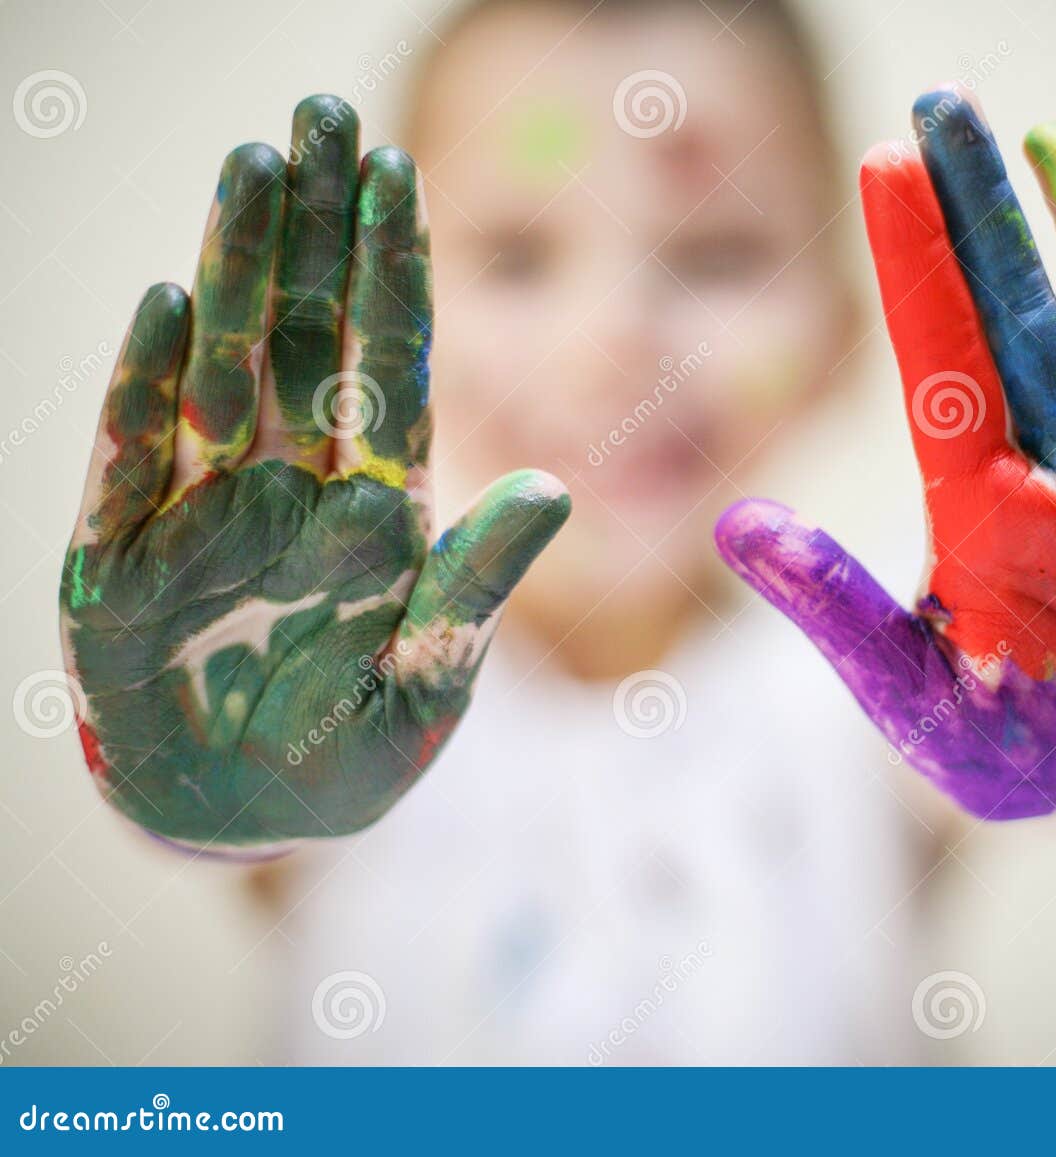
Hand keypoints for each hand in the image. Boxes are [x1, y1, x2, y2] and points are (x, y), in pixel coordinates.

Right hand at [59, 96, 568, 850]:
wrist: (251, 821)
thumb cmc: (353, 748)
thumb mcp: (432, 673)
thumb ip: (477, 583)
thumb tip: (556, 489)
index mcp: (377, 503)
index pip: (389, 365)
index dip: (393, 271)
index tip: (400, 170)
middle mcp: (292, 485)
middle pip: (305, 336)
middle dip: (315, 229)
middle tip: (320, 114)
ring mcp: (205, 511)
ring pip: (224, 366)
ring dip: (237, 268)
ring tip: (254, 166)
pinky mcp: (125, 562)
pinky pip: (137, 459)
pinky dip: (150, 386)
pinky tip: (172, 300)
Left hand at [716, 90, 1055, 816]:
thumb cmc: (1006, 741)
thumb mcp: (910, 691)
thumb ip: (835, 611)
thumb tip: (735, 527)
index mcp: (982, 500)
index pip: (944, 359)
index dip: (918, 264)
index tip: (886, 163)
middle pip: (1021, 319)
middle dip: (987, 213)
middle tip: (946, 102)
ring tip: (1052, 143)